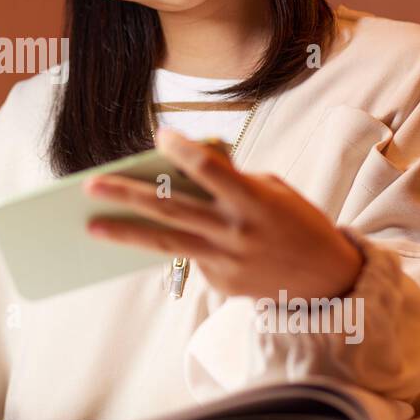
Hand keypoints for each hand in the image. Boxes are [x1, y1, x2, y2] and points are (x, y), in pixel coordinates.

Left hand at [82, 127, 363, 300]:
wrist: (329, 281)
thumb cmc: (296, 223)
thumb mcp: (273, 191)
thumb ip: (231, 180)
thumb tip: (180, 173)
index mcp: (255, 201)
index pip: (211, 170)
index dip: (184, 150)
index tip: (159, 135)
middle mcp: (237, 232)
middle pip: (172, 210)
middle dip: (127, 196)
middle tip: (89, 185)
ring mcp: (227, 262)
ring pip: (166, 243)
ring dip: (124, 233)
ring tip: (91, 226)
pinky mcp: (221, 284)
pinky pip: (192, 256)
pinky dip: (181, 243)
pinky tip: (182, 242)